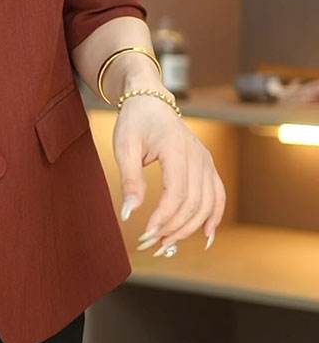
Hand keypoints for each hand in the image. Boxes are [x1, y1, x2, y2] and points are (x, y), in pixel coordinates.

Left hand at [112, 93, 225, 255]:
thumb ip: (129, 180)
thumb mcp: (124, 147)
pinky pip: (217, 194)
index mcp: (176, 148)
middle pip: (194, 203)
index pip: (177, 193)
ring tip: (168, 242)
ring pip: (207, 203)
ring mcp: (206, 160)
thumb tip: (129, 213)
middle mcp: (197, 155)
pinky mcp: (207, 164)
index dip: (164, 217)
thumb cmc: (134, 121)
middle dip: (175, 227)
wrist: (150, 99)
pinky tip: (205, 235)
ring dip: (190, 227)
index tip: (146, 232)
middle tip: (153, 242)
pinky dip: (214, 216)